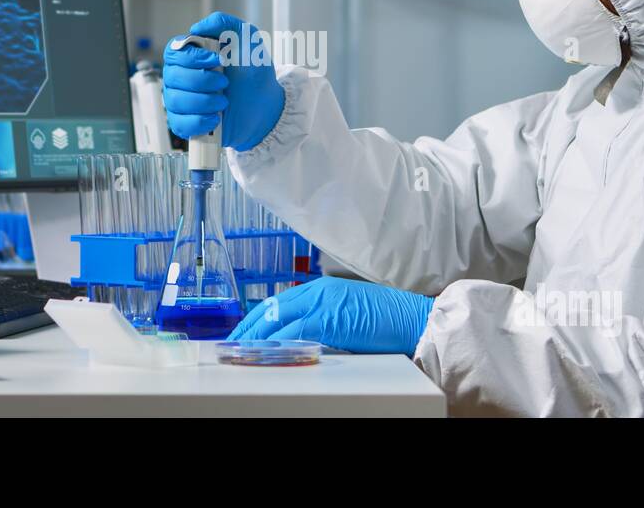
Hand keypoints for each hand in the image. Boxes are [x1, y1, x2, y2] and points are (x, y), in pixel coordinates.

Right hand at [162, 12, 285, 150]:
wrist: (265, 106)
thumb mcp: (247, 40)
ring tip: (224, 102)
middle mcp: (180, 77)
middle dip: (202, 81)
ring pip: (176, 101)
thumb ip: (224, 24)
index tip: (218, 60)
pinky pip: (179, 124)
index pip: (173, 51)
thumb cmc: (253, 73)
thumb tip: (196, 28)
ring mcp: (180, 101)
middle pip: (172, 76)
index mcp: (191, 55)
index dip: (192, 57)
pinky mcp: (185, 123)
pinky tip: (215, 119)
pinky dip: (199, 122)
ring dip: (204, 102)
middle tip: (225, 83)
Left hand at [228, 276, 434, 355]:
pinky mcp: (328, 318)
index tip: (241, 333)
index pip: (278, 303)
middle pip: (270, 309)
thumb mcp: (348, 316)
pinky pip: (292, 333)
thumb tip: (300, 339)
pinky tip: (262, 354)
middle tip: (229, 346)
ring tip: (237, 353)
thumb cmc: (388, 322)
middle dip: (246, 328)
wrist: (414, 320)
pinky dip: (274, 344)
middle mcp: (317, 291)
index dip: (256, 319)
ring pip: (275, 319)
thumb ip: (323, 321)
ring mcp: (322, 303)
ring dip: (254, 338)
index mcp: (321, 289)